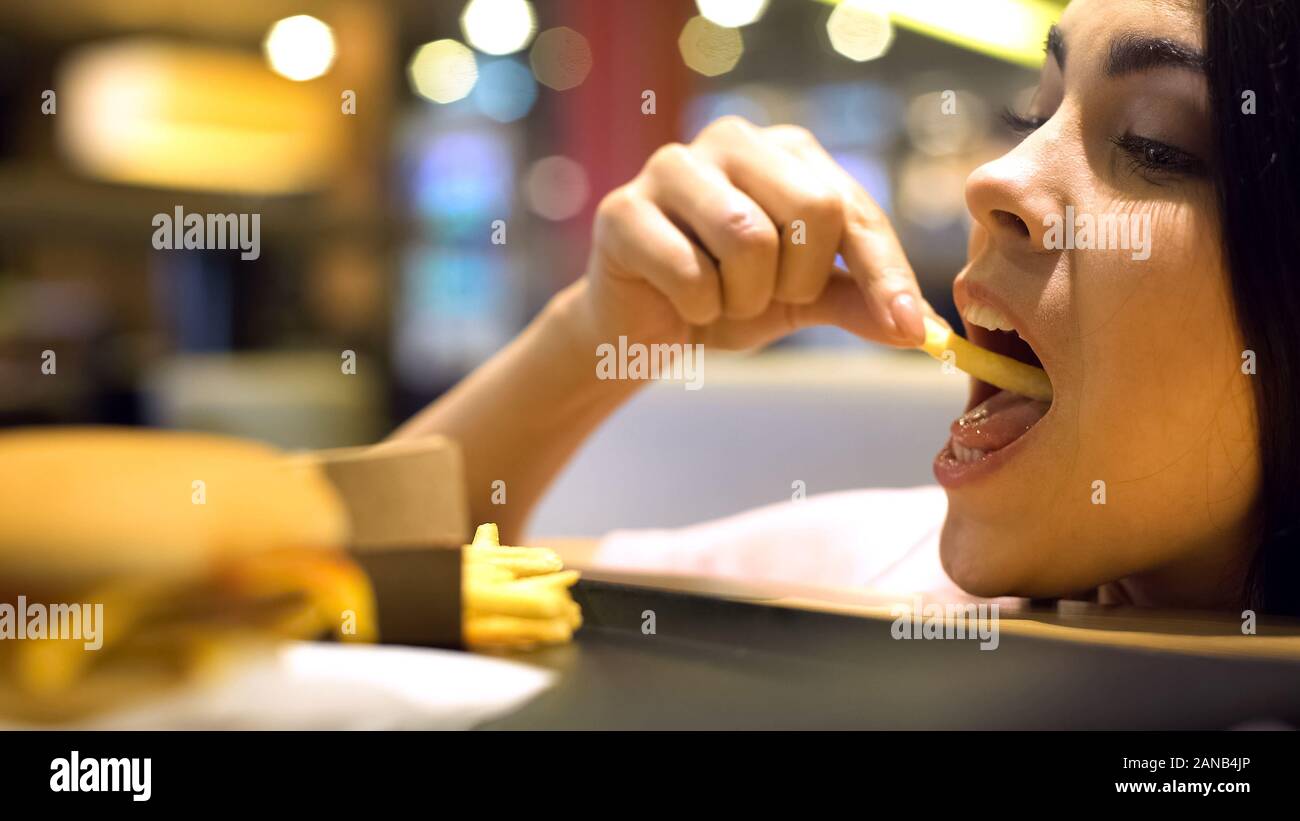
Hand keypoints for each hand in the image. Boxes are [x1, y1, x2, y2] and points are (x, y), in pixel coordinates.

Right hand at [575, 115, 935, 351]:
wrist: (641, 327)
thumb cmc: (725, 297)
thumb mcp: (802, 297)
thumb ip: (859, 300)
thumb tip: (924, 331)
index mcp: (786, 151)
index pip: (853, 208)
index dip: (884, 272)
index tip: (906, 328)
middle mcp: (733, 140)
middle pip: (811, 207)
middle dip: (797, 279)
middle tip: (764, 298)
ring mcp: (672, 167)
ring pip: (748, 237)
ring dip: (743, 297)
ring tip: (721, 300)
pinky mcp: (622, 209)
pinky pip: (688, 270)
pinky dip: (697, 308)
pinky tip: (679, 302)